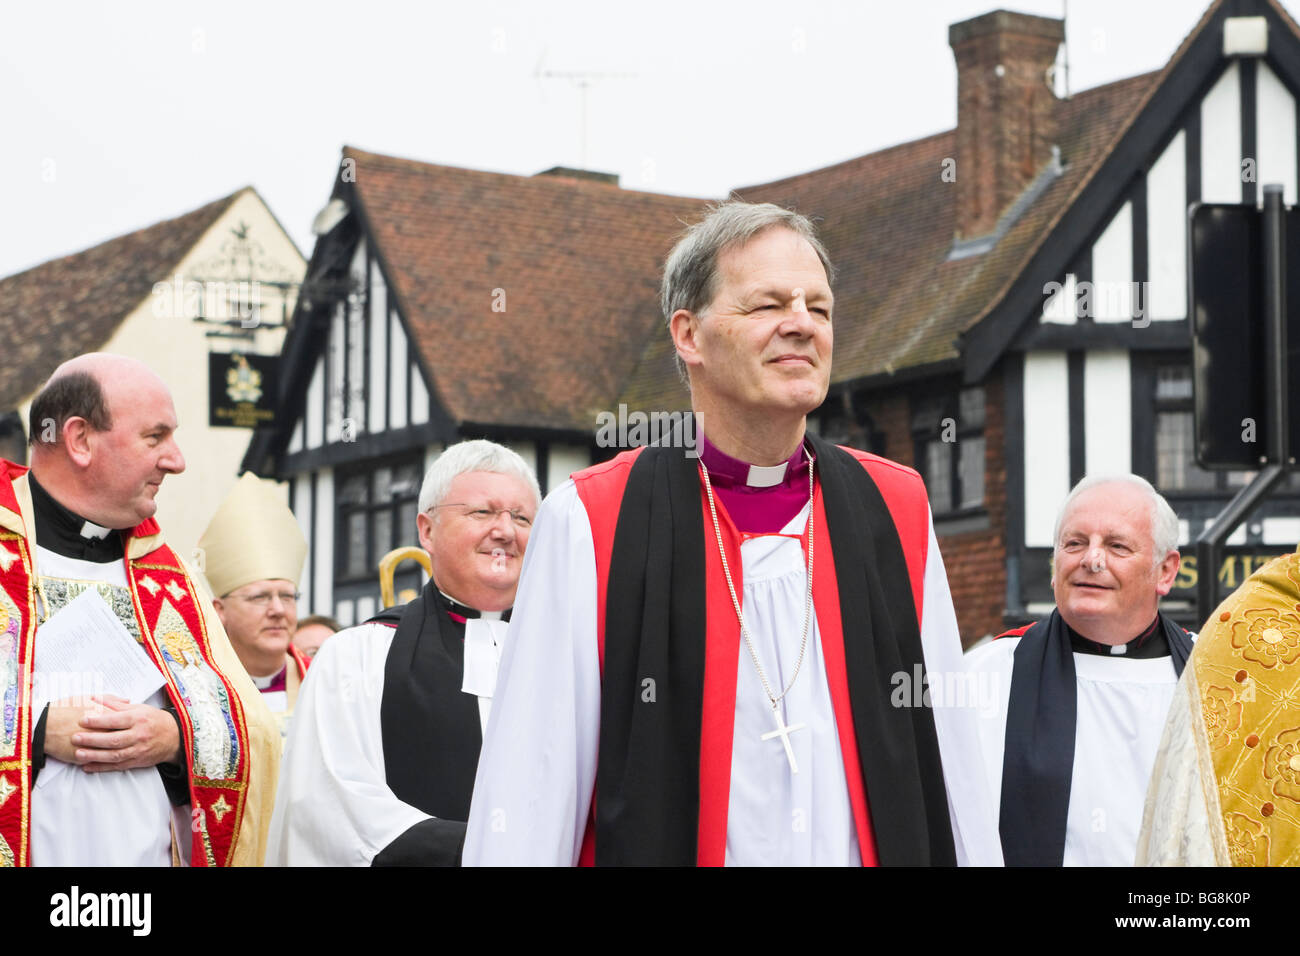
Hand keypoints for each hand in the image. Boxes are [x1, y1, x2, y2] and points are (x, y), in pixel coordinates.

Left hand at [45, 695, 181, 771]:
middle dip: (93, 739)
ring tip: (78, 754)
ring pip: (114, 755)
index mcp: (138, 719)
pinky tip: (88, 767)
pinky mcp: (137, 762)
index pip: (116, 720)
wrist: (175, 737)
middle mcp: (139, 735)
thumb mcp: (139, 708)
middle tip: (75, 738)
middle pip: (113, 739)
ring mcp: (138, 750)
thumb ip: (116, 705)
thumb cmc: (154, 720)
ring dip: (95, 755)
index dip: (99, 720)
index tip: (83, 719)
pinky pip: (117, 766)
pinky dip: (101, 768)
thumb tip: (95, 699)